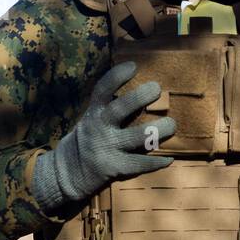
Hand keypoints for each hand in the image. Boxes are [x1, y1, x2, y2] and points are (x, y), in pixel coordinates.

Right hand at [32, 60, 176, 212]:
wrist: (68, 174)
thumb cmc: (88, 140)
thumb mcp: (91, 119)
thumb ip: (109, 106)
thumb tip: (139, 89)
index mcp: (94, 113)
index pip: (102, 90)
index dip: (117, 76)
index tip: (133, 66)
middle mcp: (99, 128)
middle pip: (120, 109)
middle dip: (139, 96)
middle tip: (156, 88)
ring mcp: (107, 148)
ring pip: (137, 137)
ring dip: (158, 130)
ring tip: (172, 124)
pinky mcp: (114, 168)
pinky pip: (140, 164)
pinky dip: (157, 162)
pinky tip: (170, 159)